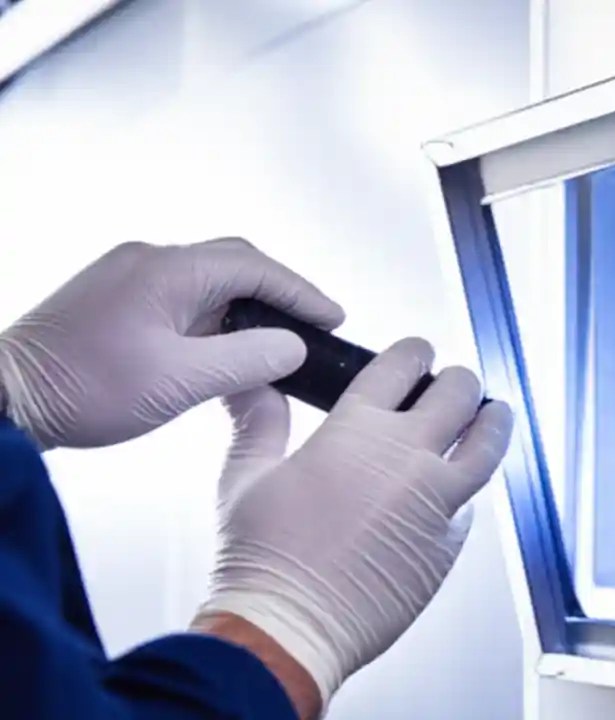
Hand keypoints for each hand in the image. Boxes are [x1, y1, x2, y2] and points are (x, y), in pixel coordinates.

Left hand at [0, 239, 343, 448]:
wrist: (4, 399)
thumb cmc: (83, 390)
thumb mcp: (179, 381)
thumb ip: (247, 360)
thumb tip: (293, 345)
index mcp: (168, 271)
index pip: (256, 268)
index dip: (301, 292)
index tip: (333, 316)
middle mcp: (148, 261)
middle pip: (235, 263)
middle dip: (280, 293)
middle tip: (313, 324)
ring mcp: (128, 276)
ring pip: (208, 281)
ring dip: (246, 307)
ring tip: (275, 343)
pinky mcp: (115, 298)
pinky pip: (182, 296)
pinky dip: (216, 317)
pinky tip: (224, 348)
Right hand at [197, 338, 513, 706]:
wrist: (290, 627)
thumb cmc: (265, 560)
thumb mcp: (246, 477)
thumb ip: (259, 423)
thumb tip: (253, 385)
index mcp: (356, 429)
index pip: (403, 365)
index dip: (416, 352)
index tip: (418, 353)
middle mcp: (406, 457)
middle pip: (458, 394)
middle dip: (458, 382)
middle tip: (456, 384)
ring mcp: (436, 500)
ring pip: (487, 444)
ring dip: (492, 422)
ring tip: (495, 414)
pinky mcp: (448, 543)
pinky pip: (470, 506)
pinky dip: (467, 491)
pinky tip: (457, 492)